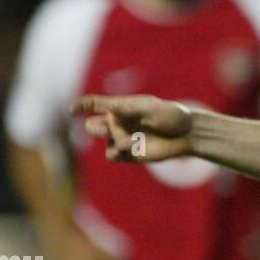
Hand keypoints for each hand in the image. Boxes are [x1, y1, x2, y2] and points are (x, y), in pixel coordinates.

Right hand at [72, 94, 194, 162]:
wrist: (186, 135)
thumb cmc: (171, 116)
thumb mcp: (152, 108)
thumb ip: (130, 108)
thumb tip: (110, 108)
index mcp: (120, 107)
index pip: (94, 104)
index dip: (81, 106)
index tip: (72, 109)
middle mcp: (117, 122)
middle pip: (91, 126)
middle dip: (97, 128)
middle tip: (111, 128)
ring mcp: (121, 138)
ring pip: (101, 141)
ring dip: (112, 139)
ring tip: (130, 140)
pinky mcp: (128, 154)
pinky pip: (112, 155)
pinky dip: (117, 152)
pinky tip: (131, 148)